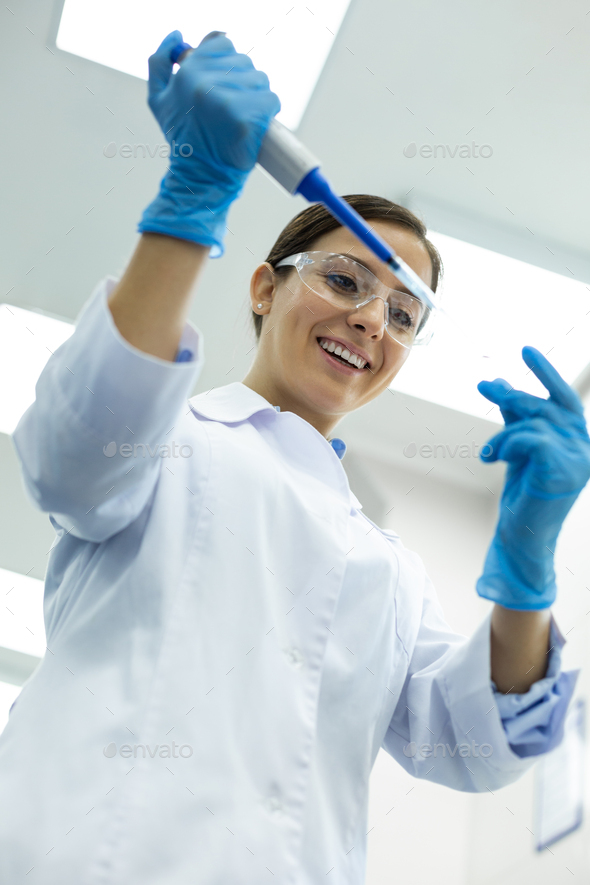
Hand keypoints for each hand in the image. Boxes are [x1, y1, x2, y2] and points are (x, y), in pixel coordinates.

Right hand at [138, 31, 279, 255]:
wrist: (199, 179)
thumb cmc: (184, 141)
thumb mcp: (159, 100)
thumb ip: (160, 64)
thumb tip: (176, 35)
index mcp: (186, 71)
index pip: (223, 44)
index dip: (227, 67)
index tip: (222, 89)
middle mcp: (205, 82)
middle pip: (245, 63)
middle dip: (243, 84)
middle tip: (230, 112)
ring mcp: (227, 101)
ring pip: (261, 81)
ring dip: (256, 100)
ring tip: (240, 121)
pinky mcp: (247, 119)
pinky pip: (271, 102)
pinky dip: (267, 115)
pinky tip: (253, 129)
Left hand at [476, 346, 589, 609]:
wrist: (522, 535)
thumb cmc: (522, 494)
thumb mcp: (518, 448)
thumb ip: (515, 417)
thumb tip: (500, 382)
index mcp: (576, 438)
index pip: (563, 397)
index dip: (546, 372)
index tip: (525, 349)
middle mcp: (583, 446)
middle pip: (545, 405)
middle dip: (512, 395)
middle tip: (483, 386)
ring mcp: (577, 458)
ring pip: (532, 422)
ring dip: (503, 435)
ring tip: (490, 454)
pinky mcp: (563, 471)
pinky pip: (528, 439)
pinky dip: (506, 445)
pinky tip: (492, 460)